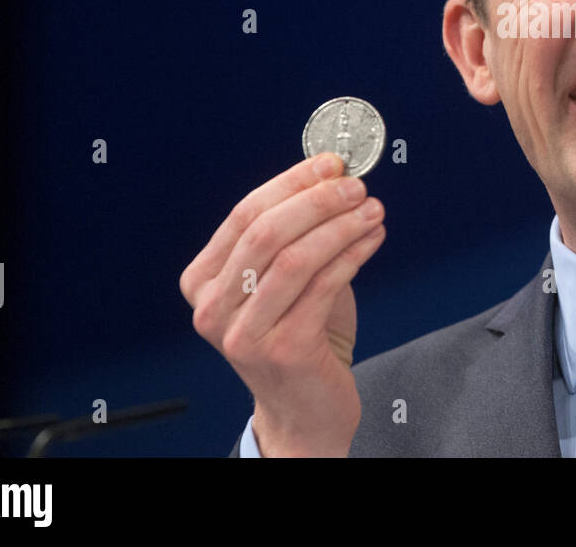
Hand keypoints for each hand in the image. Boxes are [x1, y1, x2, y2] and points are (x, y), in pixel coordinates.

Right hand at [180, 152, 385, 455]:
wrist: (306, 411)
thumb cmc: (300, 338)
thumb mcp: (287, 281)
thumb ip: (299, 234)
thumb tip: (333, 177)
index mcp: (203, 281)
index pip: (243, 214)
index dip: (290, 183)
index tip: (329, 163)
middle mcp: (212, 308)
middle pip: (265, 232)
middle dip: (317, 200)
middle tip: (355, 185)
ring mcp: (244, 332)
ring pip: (295, 258)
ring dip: (341, 225)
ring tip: (372, 210)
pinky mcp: (282, 350)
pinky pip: (323, 286)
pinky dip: (353, 254)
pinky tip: (372, 239)